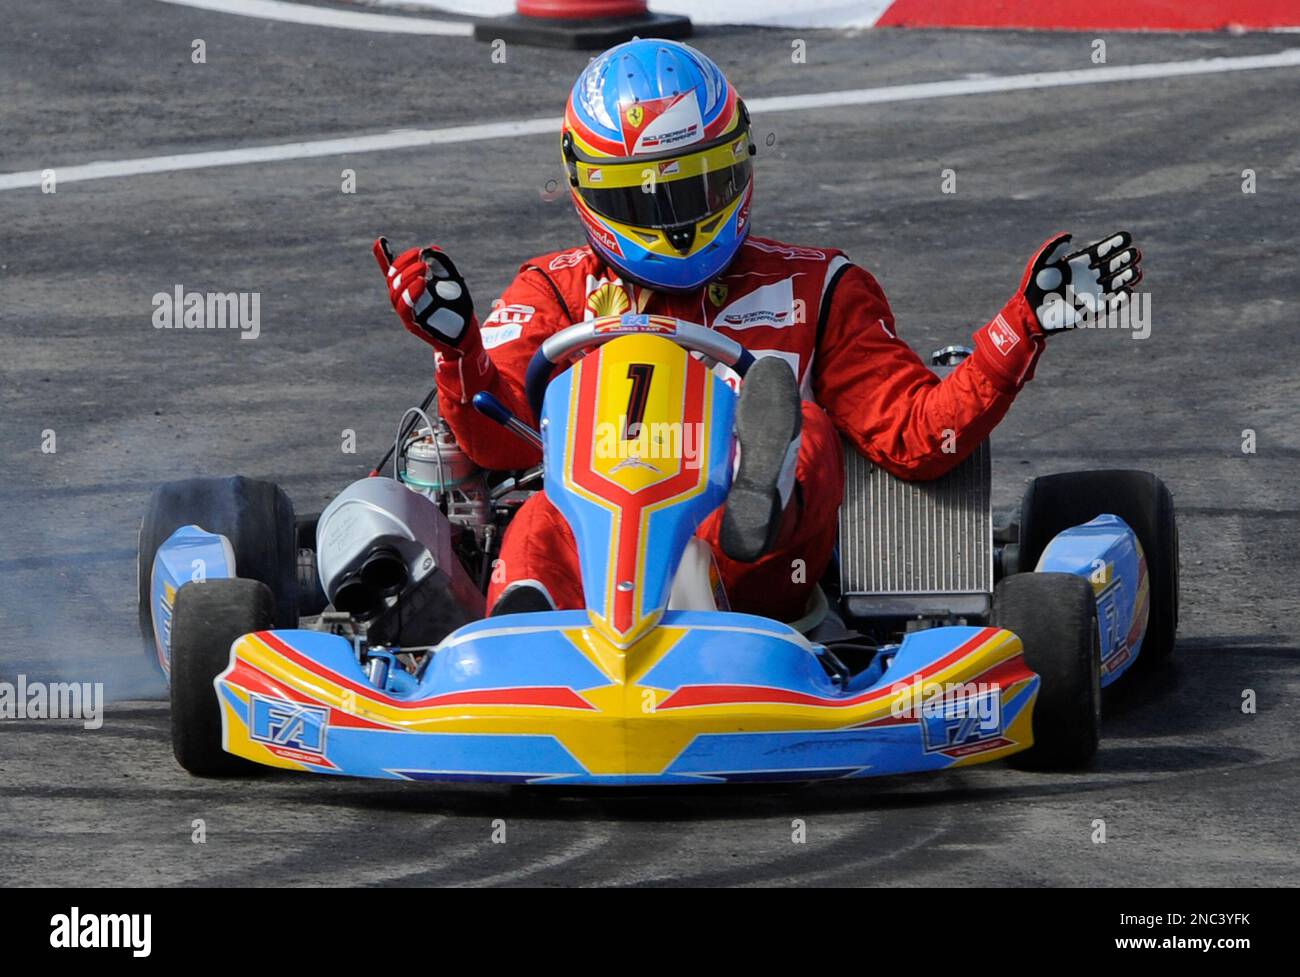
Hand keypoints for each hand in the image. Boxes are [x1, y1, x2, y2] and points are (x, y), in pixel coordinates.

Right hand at [373, 237, 475, 351]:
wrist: (466, 333)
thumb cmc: (457, 307)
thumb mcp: (452, 281)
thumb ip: (441, 265)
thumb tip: (431, 249)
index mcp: (409, 288)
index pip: (395, 270)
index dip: (399, 258)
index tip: (418, 251)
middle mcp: (404, 299)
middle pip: (393, 279)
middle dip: (405, 265)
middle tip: (423, 260)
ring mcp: (407, 312)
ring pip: (395, 293)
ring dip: (408, 276)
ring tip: (423, 267)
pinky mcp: (413, 324)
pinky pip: (405, 308)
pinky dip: (410, 293)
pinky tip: (422, 282)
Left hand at [1020, 231, 1142, 333]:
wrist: (1029, 312)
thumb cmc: (1034, 286)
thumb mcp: (1041, 263)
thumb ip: (1053, 248)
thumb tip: (1069, 236)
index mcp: (1079, 265)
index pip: (1101, 252)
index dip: (1114, 244)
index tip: (1126, 237)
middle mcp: (1088, 278)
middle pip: (1112, 266)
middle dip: (1124, 260)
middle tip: (1135, 253)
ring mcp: (1092, 295)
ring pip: (1116, 284)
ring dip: (1127, 278)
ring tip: (1136, 271)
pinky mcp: (1092, 311)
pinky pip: (1111, 305)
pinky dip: (1121, 299)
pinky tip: (1127, 292)